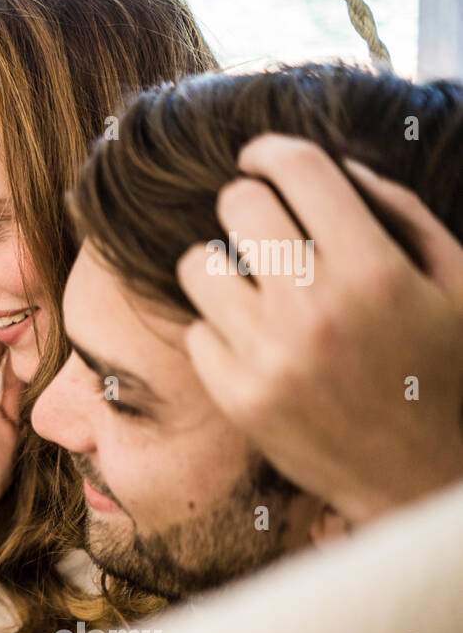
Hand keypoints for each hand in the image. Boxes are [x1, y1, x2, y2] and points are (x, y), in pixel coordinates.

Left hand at [176, 133, 462, 524]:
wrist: (423, 482)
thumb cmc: (447, 373)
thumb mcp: (454, 281)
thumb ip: (398, 213)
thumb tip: (332, 167)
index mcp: (374, 269)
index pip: (298, 170)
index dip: (270, 150)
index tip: (258, 157)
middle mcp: (314, 308)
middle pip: (236, 205)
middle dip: (247, 205)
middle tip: (259, 225)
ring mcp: (268, 356)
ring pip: (198, 265)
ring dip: (223, 266)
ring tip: (252, 286)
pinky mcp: (238, 398)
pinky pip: (196, 331)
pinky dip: (221, 331)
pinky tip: (255, 344)